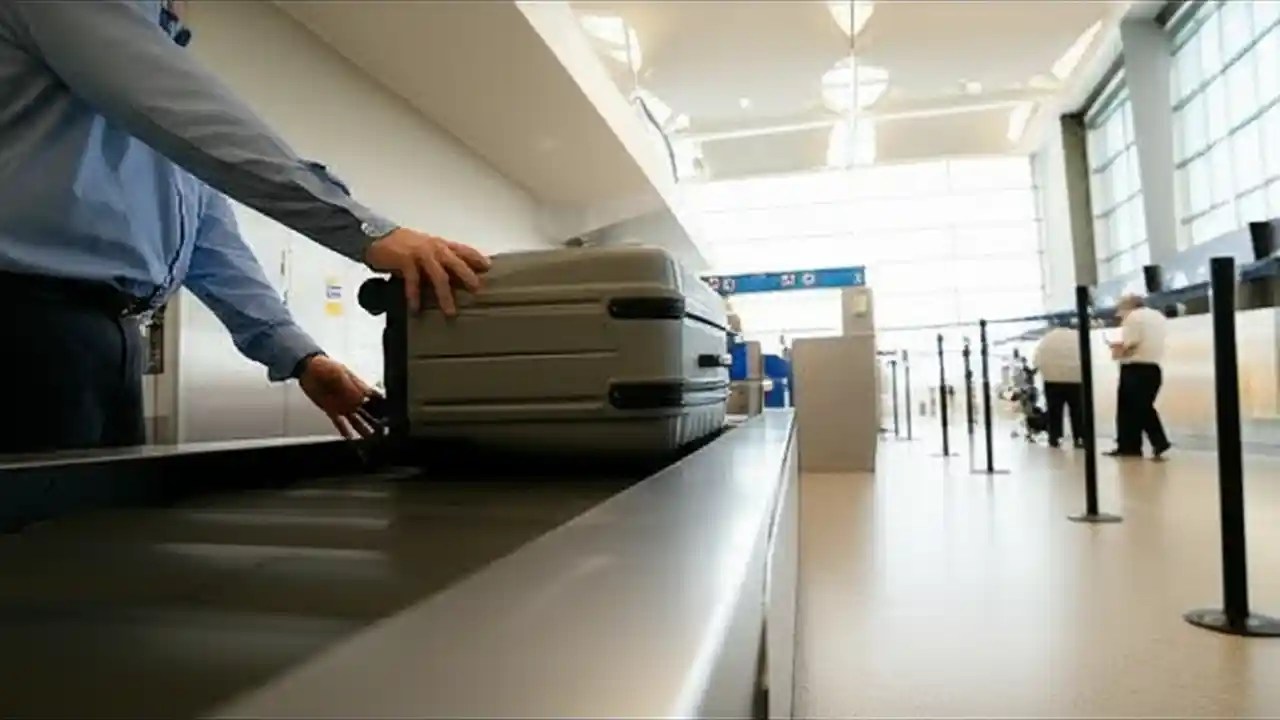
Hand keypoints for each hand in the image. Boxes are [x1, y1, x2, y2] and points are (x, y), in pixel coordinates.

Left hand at [298, 354, 379, 439]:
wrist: (309, 369)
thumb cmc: (326, 367)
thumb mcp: (340, 373)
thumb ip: (350, 387)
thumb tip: (361, 399)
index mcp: (358, 386)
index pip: (375, 399)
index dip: (382, 407)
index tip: (389, 415)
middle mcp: (352, 398)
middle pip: (368, 412)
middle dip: (376, 421)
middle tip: (382, 431)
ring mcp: (342, 405)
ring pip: (356, 420)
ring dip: (363, 429)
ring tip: (370, 438)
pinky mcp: (332, 410)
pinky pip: (340, 423)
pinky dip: (345, 431)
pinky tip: (350, 439)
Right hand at [365, 228, 490, 314]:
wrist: (376, 236)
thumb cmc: (401, 245)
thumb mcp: (424, 248)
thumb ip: (438, 259)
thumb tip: (454, 277)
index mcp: (439, 245)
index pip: (463, 250)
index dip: (476, 258)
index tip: (488, 267)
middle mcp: (433, 248)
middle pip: (456, 263)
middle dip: (468, 277)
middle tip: (477, 290)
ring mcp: (420, 254)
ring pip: (439, 276)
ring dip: (445, 296)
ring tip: (450, 311)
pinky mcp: (405, 261)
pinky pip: (414, 282)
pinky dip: (415, 296)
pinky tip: (416, 309)